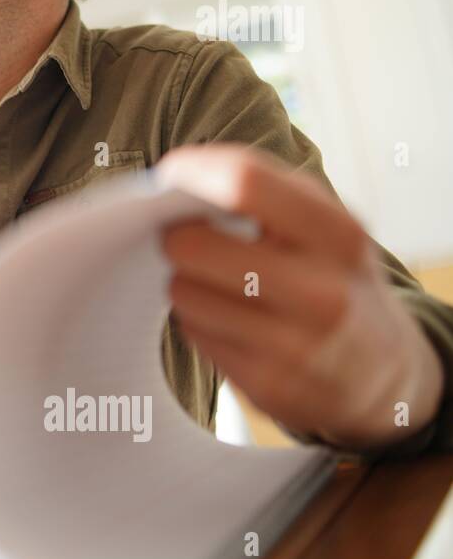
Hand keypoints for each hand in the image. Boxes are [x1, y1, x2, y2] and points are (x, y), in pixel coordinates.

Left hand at [156, 144, 443, 450]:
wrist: (385, 374)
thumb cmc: (338, 280)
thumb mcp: (329, 226)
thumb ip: (266, 193)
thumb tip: (179, 177)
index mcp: (340, 236)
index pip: (246, 184)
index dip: (195, 172)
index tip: (172, 174)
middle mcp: (323, 292)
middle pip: (192, 244)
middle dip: (176, 235)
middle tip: (187, 236)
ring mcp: (294, 345)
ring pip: (183, 291)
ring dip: (188, 282)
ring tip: (221, 285)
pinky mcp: (266, 385)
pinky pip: (192, 331)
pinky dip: (200, 320)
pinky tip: (232, 321)